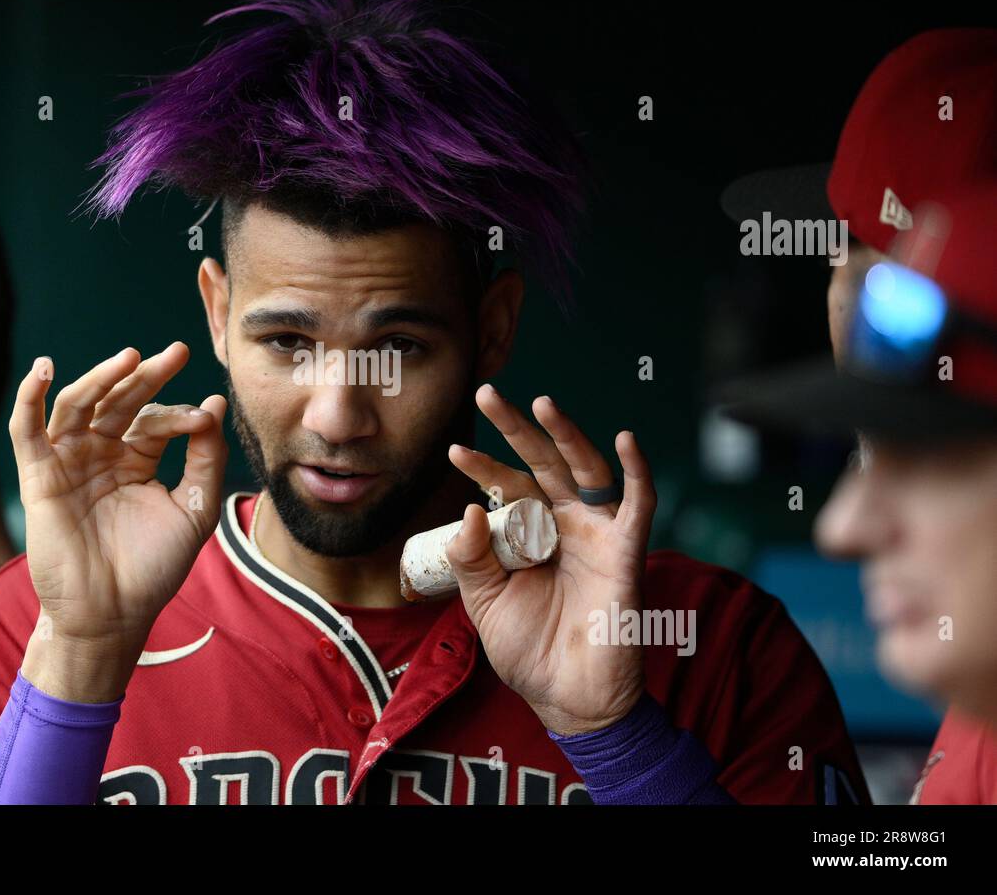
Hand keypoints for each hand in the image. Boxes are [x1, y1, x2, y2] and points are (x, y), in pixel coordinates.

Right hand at [11, 342, 227, 700]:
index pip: (157, 420)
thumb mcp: (194, 510)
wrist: (113, 614)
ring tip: (130, 357)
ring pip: (79, 405)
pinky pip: (27, 430)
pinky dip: (30, 397)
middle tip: (176, 353)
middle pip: (120, 402)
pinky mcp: (40, 477)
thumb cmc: (154, 568)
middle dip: (147, 376)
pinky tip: (44, 369)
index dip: (181, 415)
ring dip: (101, 378)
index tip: (205, 418)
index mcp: (137, 460)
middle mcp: (101, 454)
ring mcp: (69, 462)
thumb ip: (205, 459)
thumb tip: (213, 403)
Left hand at [444, 385, 654, 735]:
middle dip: (517, 429)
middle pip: (542, 464)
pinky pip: (638, 505)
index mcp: (530, 535)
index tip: (452, 451)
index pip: (507, 488)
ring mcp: (595, 534)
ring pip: (586, 471)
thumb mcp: (484, 604)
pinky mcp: (625, 553)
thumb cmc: (528, 651)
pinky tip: (625, 439)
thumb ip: (472, 560)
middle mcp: (563, 525)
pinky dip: (637, 471)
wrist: (566, 698)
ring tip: (541, 404)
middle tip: (486, 393)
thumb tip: (468, 510)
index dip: (483, 467)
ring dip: (567, 435)